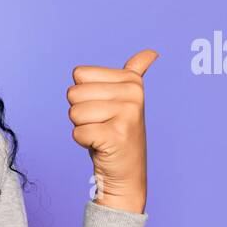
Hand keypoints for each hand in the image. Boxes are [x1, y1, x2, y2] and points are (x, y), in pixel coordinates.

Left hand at [67, 48, 155, 214]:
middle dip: (80, 112)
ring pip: (74, 112)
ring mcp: (128, 114)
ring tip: (101, 134)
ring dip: (82, 127)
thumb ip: (135, 73)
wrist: (126, 174)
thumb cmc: (117, 134)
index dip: (83, 94)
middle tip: (101, 124)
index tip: (103, 109)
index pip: (79, 74)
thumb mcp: (124, 100)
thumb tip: (152, 52)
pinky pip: (77, 132)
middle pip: (73, 93)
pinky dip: (83, 142)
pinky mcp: (117, 135)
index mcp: (132, 81)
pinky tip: (101, 146)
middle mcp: (134, 94)